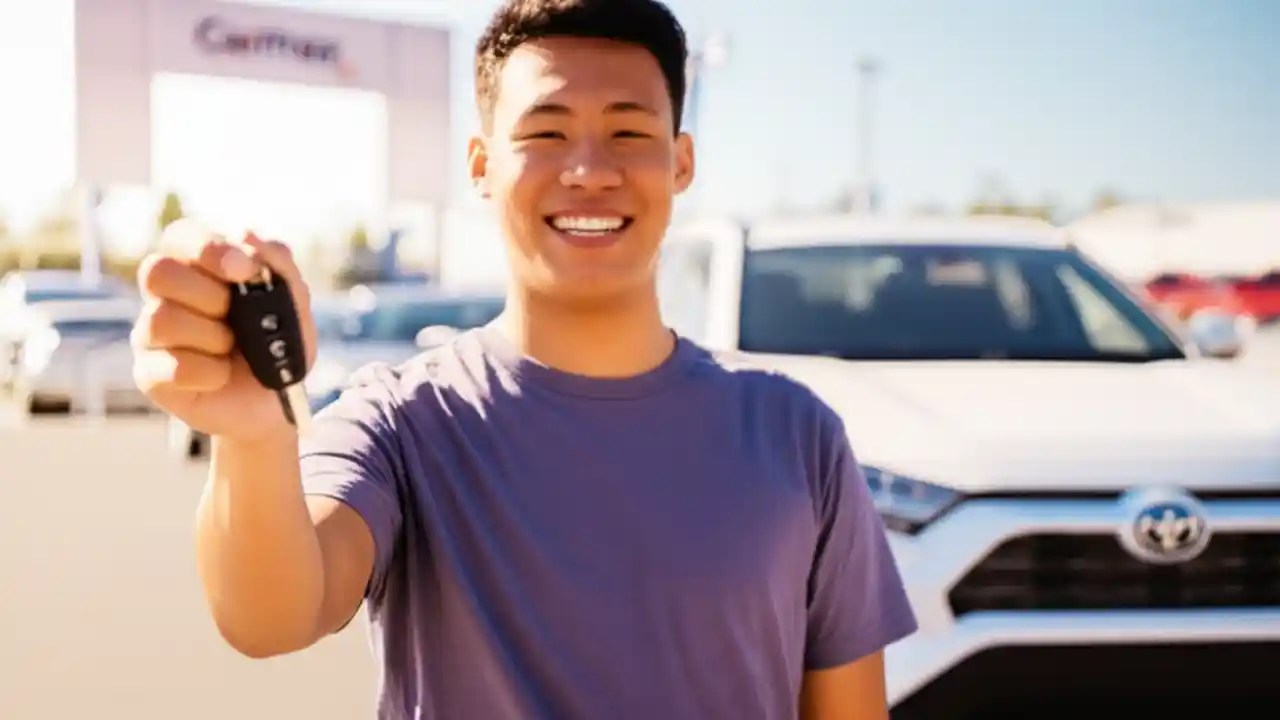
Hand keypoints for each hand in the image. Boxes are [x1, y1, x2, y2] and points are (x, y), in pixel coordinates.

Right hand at [131, 219, 317, 441]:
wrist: (275, 405)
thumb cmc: (278, 346)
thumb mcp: (294, 304)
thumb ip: (278, 264)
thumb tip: (246, 235)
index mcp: (197, 267)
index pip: (181, 235)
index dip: (208, 248)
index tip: (245, 271)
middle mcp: (166, 295)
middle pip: (157, 271)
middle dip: (209, 295)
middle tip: (236, 316)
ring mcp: (151, 335)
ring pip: (161, 319)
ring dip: (213, 337)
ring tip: (231, 349)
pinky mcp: (150, 374)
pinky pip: (171, 367)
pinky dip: (210, 373)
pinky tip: (222, 376)